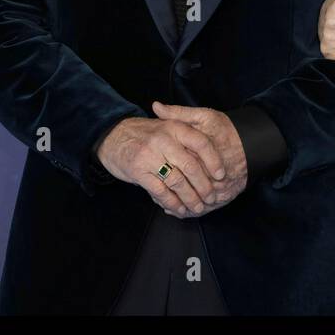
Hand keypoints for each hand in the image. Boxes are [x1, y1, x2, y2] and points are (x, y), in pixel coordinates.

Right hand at [94, 113, 227, 217]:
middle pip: (191, 166)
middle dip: (204, 185)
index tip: (221, 175)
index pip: (200, 143)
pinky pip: (160, 191)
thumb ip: (186, 134)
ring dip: (190, 198)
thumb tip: (213, 151)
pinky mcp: (138, 171)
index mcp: (174, 127)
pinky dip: (172, 203)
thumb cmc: (144, 133)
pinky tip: (179, 209)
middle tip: (211, 197)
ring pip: (177, 181)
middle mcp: (163, 140)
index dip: (214, 160)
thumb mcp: (166, 124)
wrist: (112, 136)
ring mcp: (149, 156)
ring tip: (198, 207)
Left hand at [151, 102, 248, 214]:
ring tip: (161, 201)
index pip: (176, 165)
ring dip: (177, 204)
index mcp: (201, 152)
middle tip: (152, 188)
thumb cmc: (226, 130)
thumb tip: (156, 107)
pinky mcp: (225, 196)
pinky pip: (204, 209)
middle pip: (184, 186)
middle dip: (167, 190)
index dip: (162, 170)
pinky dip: (189, 211)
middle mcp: (211, 174)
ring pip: (193, 202)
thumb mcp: (204, 116)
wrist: (254, 143)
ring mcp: (219, 188)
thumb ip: (179, 113)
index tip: (150, 169)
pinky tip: (176, 210)